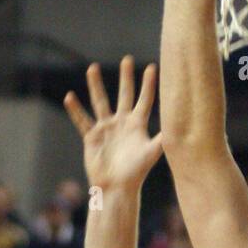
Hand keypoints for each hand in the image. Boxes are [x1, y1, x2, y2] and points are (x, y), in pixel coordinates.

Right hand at [65, 57, 162, 193]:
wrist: (116, 187)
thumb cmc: (136, 172)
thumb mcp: (152, 153)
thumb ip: (163, 138)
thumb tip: (178, 125)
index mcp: (138, 125)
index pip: (145, 100)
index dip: (148, 85)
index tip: (152, 67)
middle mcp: (123, 123)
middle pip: (124, 95)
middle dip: (126, 78)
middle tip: (126, 60)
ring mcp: (107, 128)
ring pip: (100, 102)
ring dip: (96, 85)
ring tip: (92, 67)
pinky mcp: (92, 136)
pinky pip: (82, 120)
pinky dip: (75, 109)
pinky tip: (69, 97)